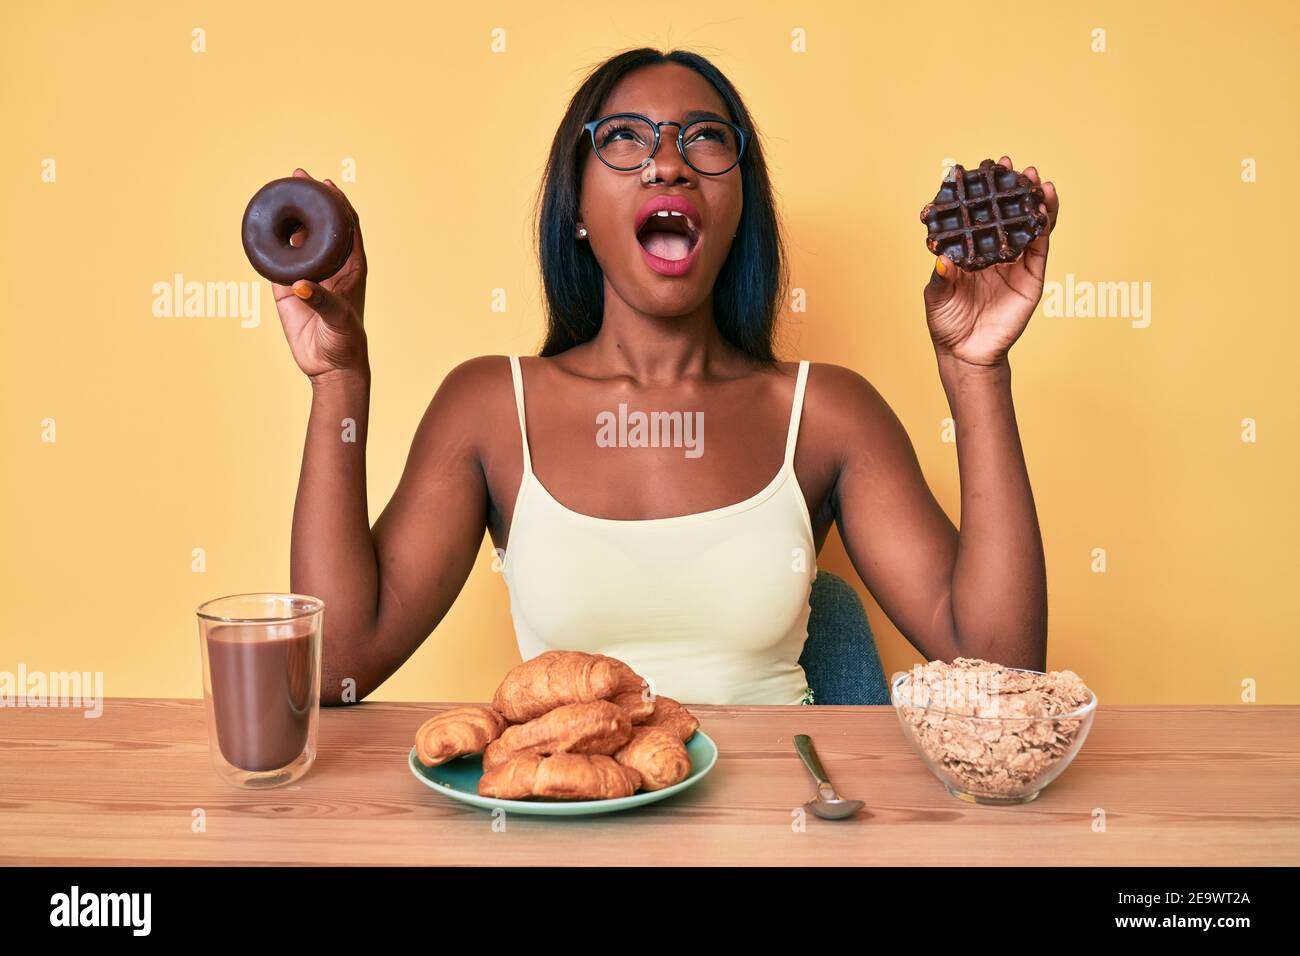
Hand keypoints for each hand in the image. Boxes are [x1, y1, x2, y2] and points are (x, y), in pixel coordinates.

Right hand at [271, 168, 369, 380]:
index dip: (338, 202)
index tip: (324, 182)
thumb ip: (322, 300)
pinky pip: (278, 258)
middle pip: (322, 224)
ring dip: (291, 215)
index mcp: (351, 266)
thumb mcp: (339, 319)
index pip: (348, 225)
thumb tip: (301, 284)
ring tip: (278, 193)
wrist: (330, 366)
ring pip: (300, 237)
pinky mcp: (288, 287)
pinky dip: (272, 241)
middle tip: (297, 175)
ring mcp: (309, 274)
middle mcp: (331, 265)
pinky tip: (264, 224)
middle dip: (311, 199)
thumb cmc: (346, 341)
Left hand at [922, 156, 1058, 367]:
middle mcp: (994, 252)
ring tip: (1035, 179)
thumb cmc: (947, 323)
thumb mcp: (937, 297)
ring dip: (1034, 201)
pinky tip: (1045, 208)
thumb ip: (941, 278)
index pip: (977, 217)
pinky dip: (1044, 226)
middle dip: (1010, 188)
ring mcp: (1015, 263)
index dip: (979, 194)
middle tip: (1009, 164)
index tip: (975, 170)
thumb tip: (945, 260)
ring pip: (1029, 225)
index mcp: (971, 252)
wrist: (966, 353)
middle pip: (1006, 214)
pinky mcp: (1031, 277)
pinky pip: (1040, 248)